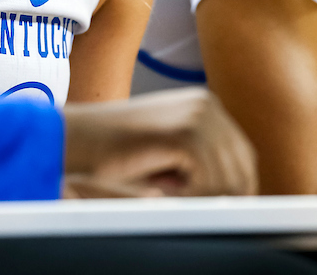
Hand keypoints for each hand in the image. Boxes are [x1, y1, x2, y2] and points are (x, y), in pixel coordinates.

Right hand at [62, 87, 257, 198]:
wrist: (73, 139)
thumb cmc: (115, 153)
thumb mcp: (168, 154)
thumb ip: (202, 164)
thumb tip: (238, 195)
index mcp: (205, 104)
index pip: (243, 156)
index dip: (236, 189)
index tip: (221, 211)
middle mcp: (207, 104)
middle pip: (242, 168)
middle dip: (223, 198)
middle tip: (195, 212)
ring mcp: (197, 116)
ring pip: (227, 179)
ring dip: (203, 201)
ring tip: (168, 200)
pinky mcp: (184, 134)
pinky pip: (209, 183)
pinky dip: (191, 200)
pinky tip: (163, 196)